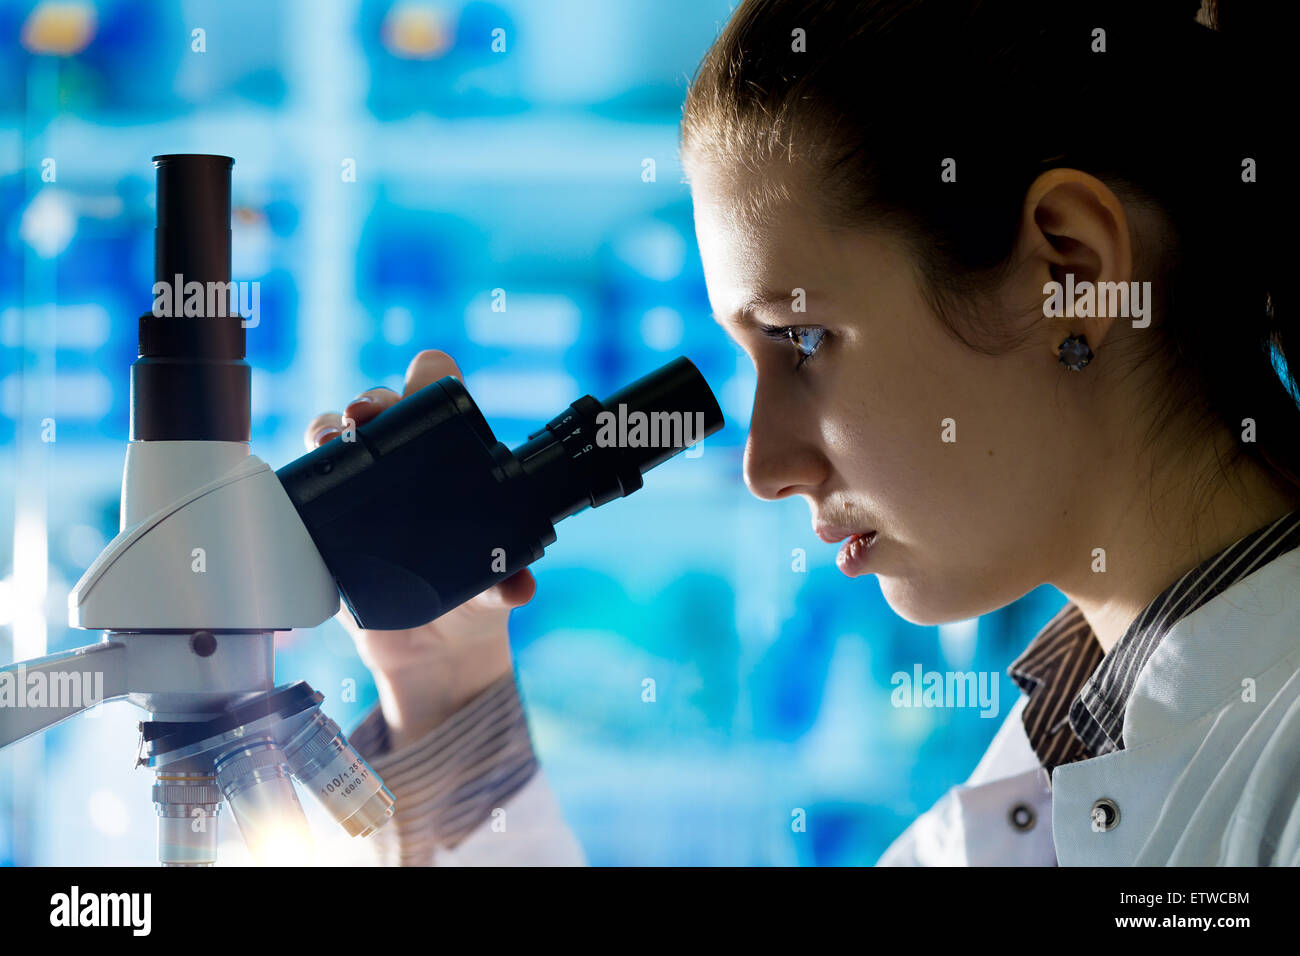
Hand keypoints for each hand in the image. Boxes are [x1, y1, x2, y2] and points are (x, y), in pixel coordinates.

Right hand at [303, 350, 536, 749]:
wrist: (432, 654)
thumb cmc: (474, 601)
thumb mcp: (493, 591)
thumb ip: (505, 586)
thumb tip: (519, 587)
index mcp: (453, 460)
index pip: (437, 392)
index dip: (428, 378)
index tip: (418, 389)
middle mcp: (404, 463)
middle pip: (379, 404)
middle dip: (370, 400)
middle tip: (363, 419)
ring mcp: (362, 488)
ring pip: (335, 433)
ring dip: (327, 428)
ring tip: (331, 443)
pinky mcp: (327, 522)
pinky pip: (307, 483)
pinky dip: (300, 475)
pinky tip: (300, 483)